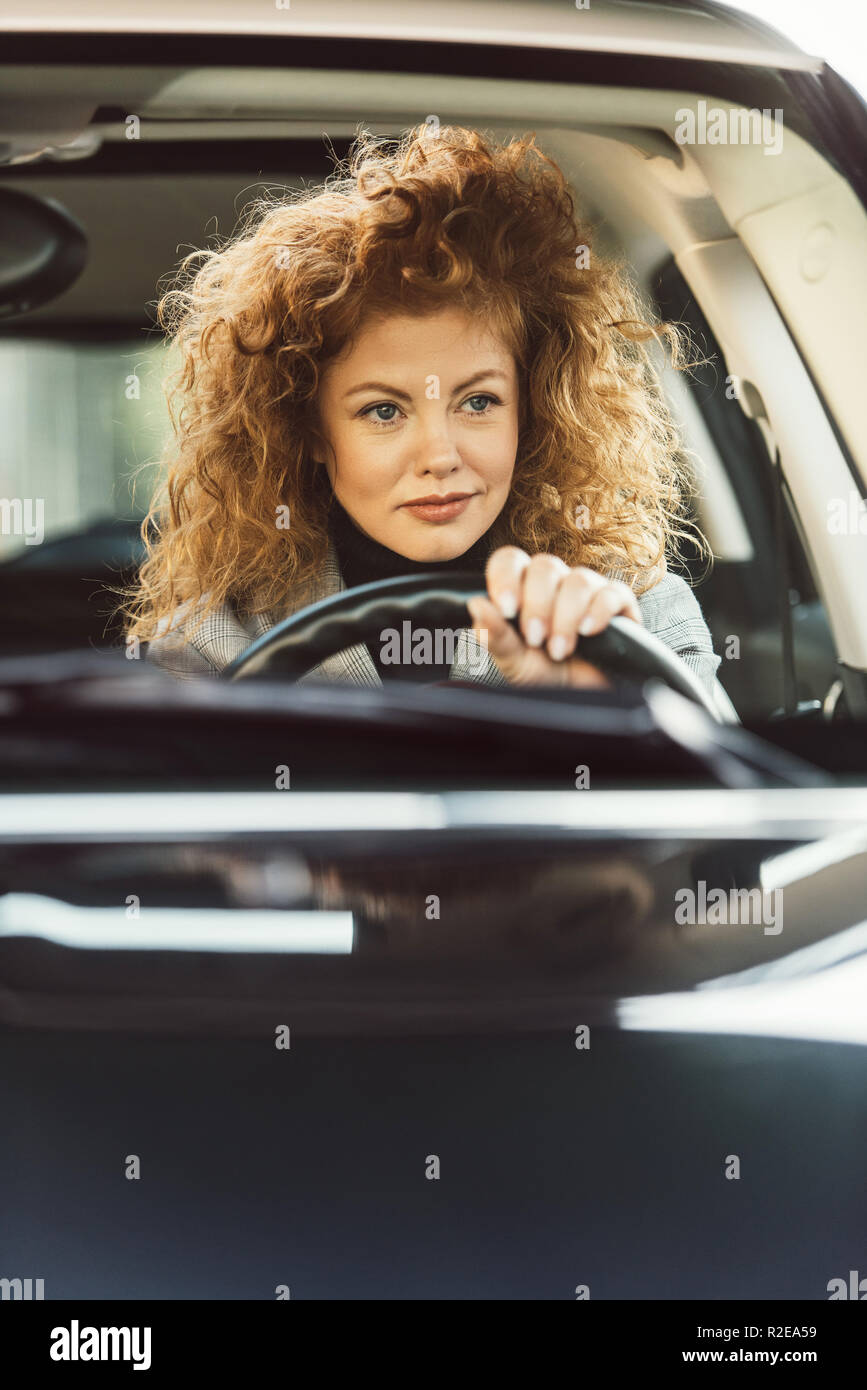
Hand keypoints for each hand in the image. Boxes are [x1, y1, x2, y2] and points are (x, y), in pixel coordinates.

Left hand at [466, 547, 642, 686]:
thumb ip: (495, 635)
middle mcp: (556, 583)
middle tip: (535, 639)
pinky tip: (587, 632)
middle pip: (545, 566)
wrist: (583, 701)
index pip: (510, 560)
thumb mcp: (514, 662)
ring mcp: (589, 590)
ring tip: (560, 650)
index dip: (506, 578)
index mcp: (524, 588)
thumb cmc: (546, 676)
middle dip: (538, 605)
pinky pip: (612, 593)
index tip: (506, 609)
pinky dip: (598, 612)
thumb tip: (476, 605)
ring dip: (565, 617)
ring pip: (578, 580)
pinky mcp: (619, 603)